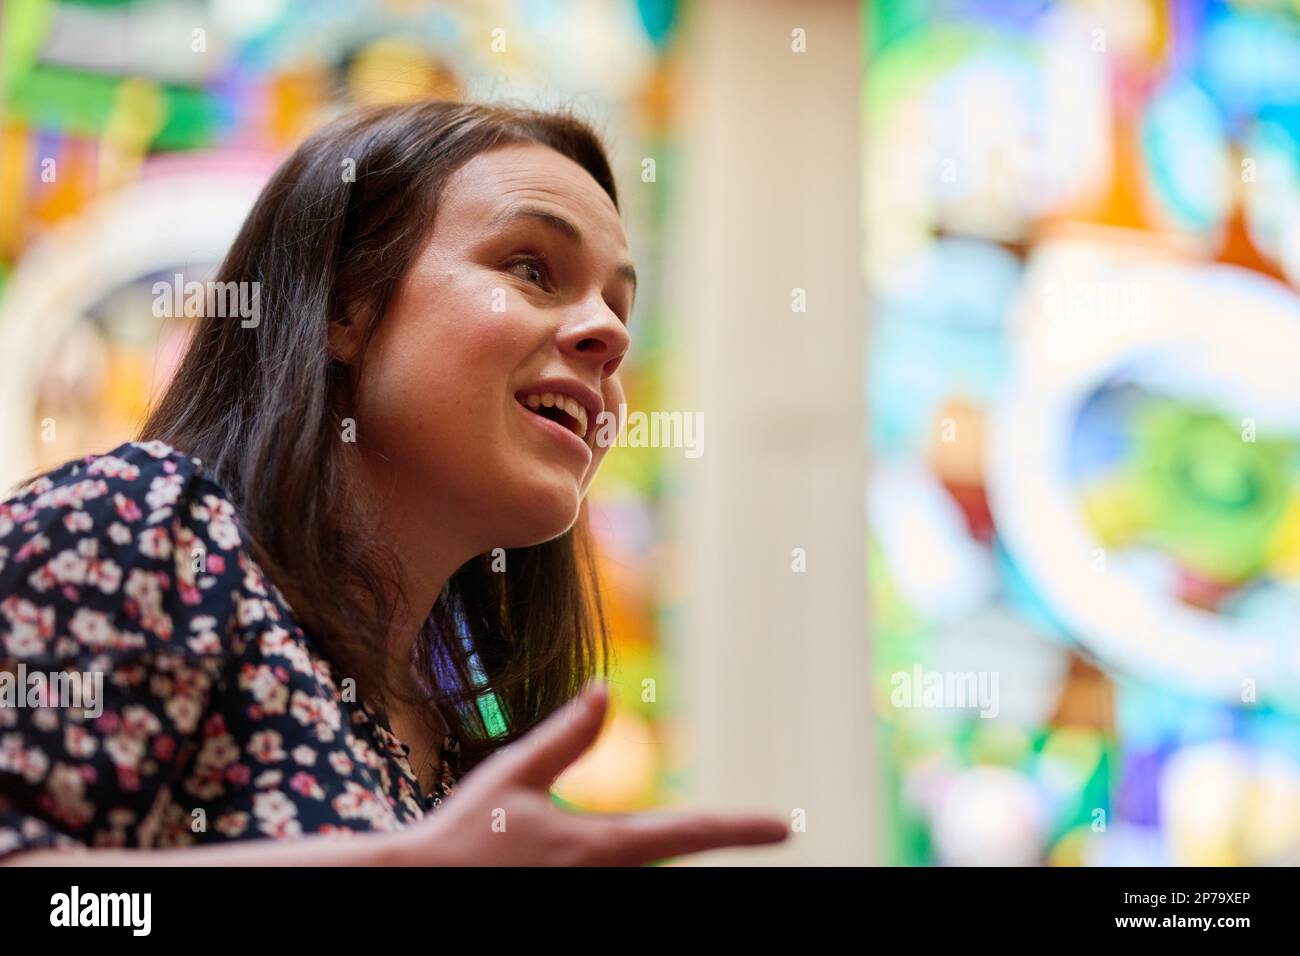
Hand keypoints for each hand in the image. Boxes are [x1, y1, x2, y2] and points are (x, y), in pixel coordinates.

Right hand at [389, 682, 788, 865]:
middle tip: (607, 825)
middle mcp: (606, 884)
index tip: (785, 826)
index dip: (742, 826)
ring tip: (543, 844)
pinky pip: (606, 891)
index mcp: (601, 845)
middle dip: (658, 840)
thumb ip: (567, 737)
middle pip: (660, 859)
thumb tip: (605, 690)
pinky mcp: (568, 912)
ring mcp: (590, 903)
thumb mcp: (514, 775)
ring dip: (613, 858)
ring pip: (632, 876)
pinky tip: (544, 862)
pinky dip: (597, 871)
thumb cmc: (463, 834)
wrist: (416, 891)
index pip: (689, 831)